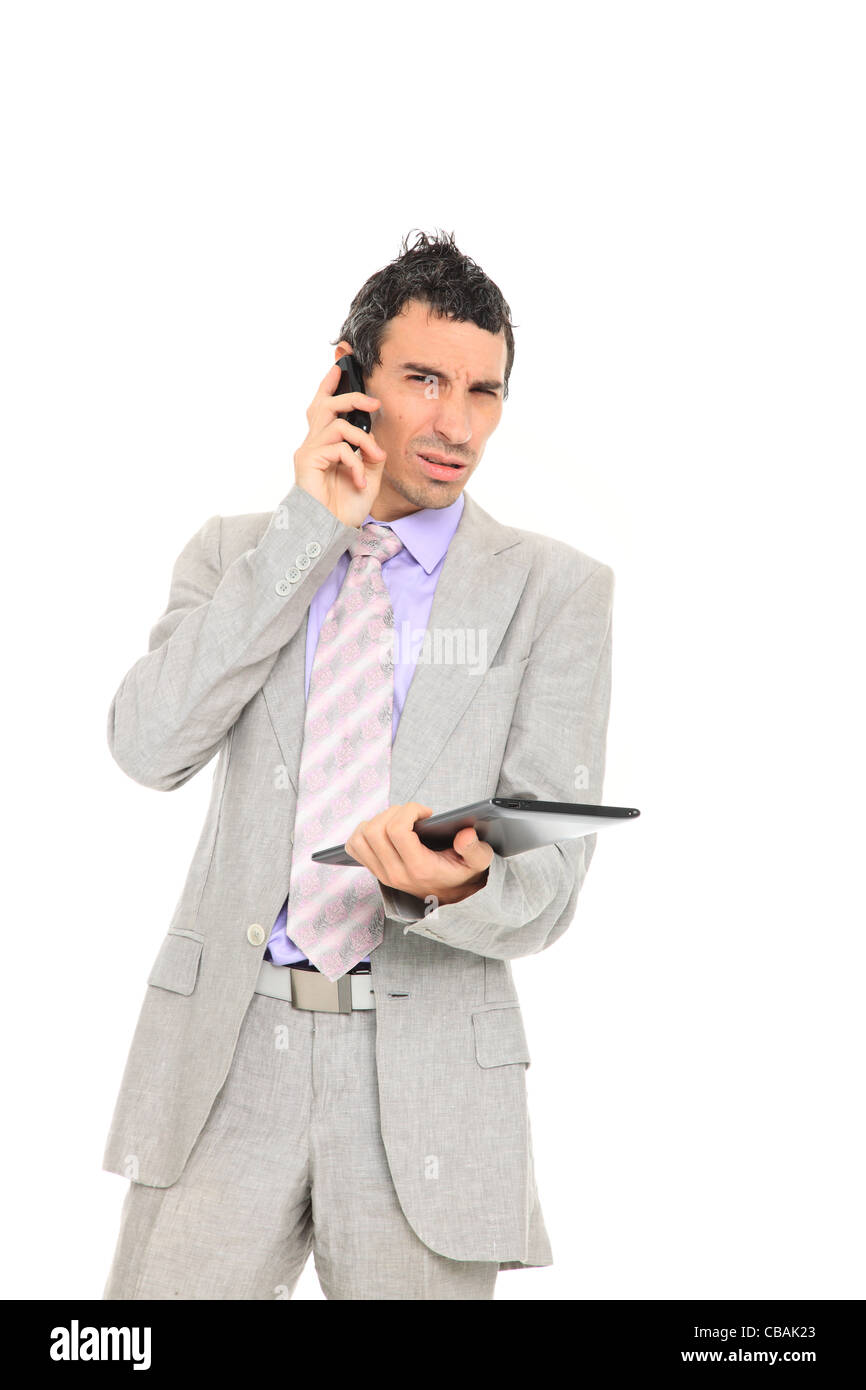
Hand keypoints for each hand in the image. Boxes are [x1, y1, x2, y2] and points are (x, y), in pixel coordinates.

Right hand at [294, 362, 386, 526]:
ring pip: (338, 423)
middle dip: (351, 396)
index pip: (325, 407)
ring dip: (364, 439)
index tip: (340, 365)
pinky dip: (356, 463)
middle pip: (326, 404)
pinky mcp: (308, 460)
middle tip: (374, 402)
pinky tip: (360, 481)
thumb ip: (370, 452)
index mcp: (326, 444)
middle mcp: (314, 443)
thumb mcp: (368, 474)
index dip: (330, 384)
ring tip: (375, 458)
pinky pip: (339, 448)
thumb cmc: (345, 506)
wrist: (331, 530)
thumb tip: (375, 437)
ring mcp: (309, 451)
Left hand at [344, 801, 493, 905]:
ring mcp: (382, 873)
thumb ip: (474, 849)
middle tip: (412, 814)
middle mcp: (396, 873)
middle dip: (393, 812)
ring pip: (360, 837)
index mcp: (419, 868)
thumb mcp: (478, 862)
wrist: (452, 896)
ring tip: (398, 821)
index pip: (397, 830)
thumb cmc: (463, 873)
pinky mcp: (375, 871)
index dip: (409, 810)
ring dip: (376, 820)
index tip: (426, 812)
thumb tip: (465, 835)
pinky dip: (363, 832)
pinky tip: (383, 830)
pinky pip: (355, 846)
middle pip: (374, 831)